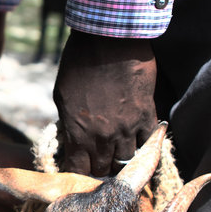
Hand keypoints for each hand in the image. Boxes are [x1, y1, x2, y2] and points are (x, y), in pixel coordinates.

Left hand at [53, 31, 158, 176]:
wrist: (108, 40)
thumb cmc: (78, 63)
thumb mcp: (62, 96)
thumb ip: (69, 122)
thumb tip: (72, 136)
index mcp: (78, 134)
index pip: (77, 169)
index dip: (77, 171)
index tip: (78, 168)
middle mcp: (103, 138)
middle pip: (103, 169)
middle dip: (99, 168)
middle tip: (98, 163)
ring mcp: (127, 128)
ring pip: (126, 160)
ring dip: (121, 160)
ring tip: (118, 155)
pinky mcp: (146, 115)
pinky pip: (149, 143)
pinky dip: (144, 146)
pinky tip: (139, 144)